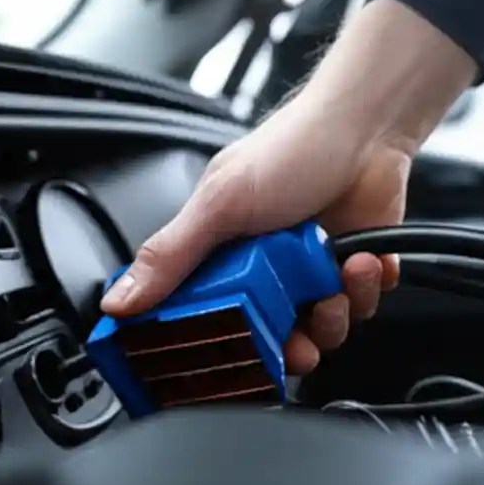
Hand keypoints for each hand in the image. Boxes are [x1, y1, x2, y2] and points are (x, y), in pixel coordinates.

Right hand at [100, 0, 475, 373]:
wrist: (364, 127)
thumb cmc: (291, 148)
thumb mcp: (217, 206)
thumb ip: (169, 258)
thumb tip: (118, 301)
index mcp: (222, 256)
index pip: (206, 319)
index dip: (217, 345)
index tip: (230, 358)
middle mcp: (265, 269)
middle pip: (270, 339)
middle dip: (288, 343)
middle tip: (295, 335)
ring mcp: (311, 272)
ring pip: (321, 329)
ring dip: (334, 313)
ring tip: (334, 278)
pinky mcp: (352, 270)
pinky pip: (360, 307)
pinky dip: (365, 289)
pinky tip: (361, 259)